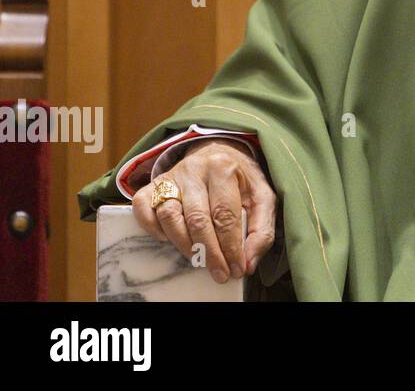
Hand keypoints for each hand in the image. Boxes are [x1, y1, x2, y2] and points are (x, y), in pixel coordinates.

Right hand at [131, 137, 276, 283]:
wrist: (219, 151)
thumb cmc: (241, 179)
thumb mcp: (262, 196)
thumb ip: (261, 229)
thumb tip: (249, 263)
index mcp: (224, 168)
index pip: (225, 215)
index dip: (230, 247)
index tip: (236, 269)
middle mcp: (195, 170)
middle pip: (197, 218)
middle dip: (208, 252)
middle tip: (218, 273)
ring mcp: (172, 175)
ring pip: (169, 215)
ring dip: (183, 243)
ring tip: (197, 258)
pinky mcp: (154, 183)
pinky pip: (142, 206)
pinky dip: (151, 226)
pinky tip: (167, 239)